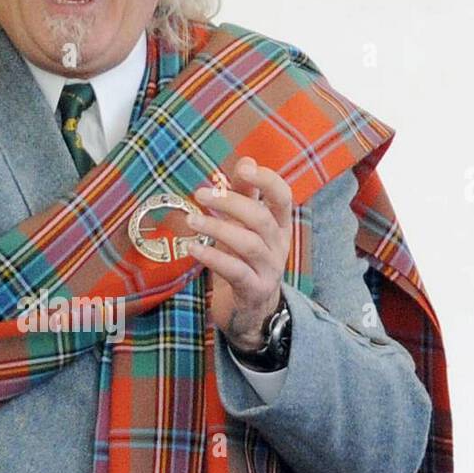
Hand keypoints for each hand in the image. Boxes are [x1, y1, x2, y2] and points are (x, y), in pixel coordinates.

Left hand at [184, 157, 292, 350]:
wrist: (252, 313)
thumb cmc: (245, 263)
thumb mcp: (245, 228)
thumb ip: (245, 196)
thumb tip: (246, 160)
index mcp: (279, 226)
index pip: (282, 196)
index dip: (266, 180)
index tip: (242, 168)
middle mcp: (278, 246)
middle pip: (261, 218)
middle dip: (230, 203)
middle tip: (200, 195)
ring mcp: (268, 270)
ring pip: (248, 244)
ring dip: (217, 228)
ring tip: (191, 221)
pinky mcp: (253, 290)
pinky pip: (234, 271)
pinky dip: (212, 257)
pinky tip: (191, 248)